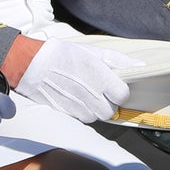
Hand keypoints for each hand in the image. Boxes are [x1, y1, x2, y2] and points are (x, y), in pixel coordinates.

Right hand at [14, 40, 137, 122]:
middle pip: (111, 111)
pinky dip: (80, 111)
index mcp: (99, 76)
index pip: (122, 96)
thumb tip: (140, 66)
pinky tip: (73, 97)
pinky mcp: (66, 113)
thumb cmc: (60, 54)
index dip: (119, 91)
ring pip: (96, 117)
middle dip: (107, 102)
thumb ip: (117, 60)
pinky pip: (81, 118)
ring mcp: (77, 106)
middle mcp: (90, 94)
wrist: (30, 64)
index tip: (112, 85)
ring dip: (94, 108)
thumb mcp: (90, 51)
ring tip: (83, 93)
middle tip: (98, 90)